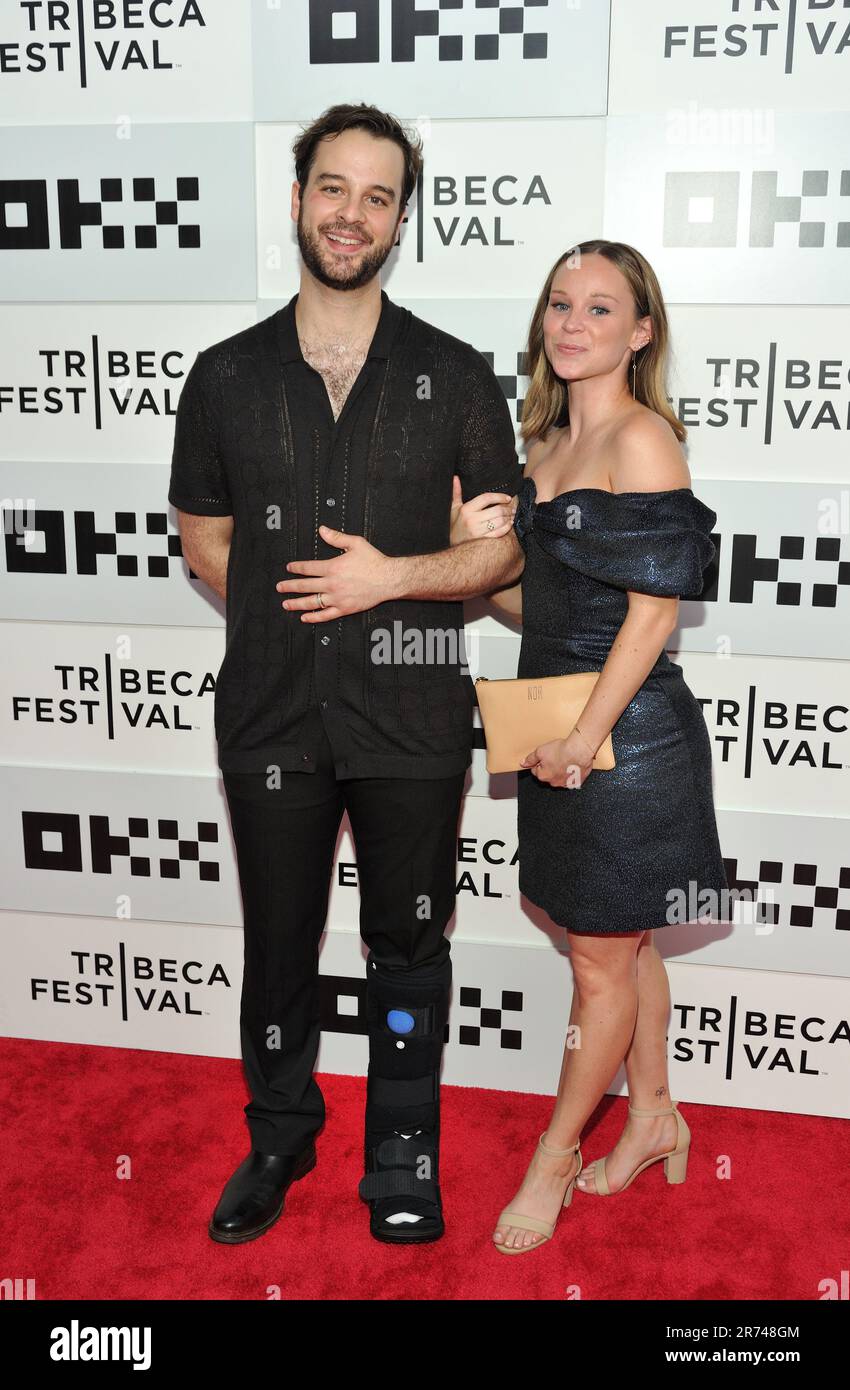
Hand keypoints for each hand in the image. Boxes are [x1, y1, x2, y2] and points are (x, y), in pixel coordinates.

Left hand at [275, 525, 392, 622]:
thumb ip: (336, 537)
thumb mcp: (355, 543)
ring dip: (296, 603)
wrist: (388, 579)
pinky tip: (304, 617)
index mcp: (332, 567)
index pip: (308, 568)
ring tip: (286, 604)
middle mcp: (332, 584)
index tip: (289, 568)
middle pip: (304, 586)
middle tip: (279, 587)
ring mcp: (337, 598)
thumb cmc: (374, 561)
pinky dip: (313, 617)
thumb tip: (322, 530)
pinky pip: (325, 615)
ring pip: (311, 602)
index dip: (296, 568)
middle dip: (289, 586)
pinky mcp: (344, 608)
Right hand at [449, 474, 516, 545]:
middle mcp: (472, 520)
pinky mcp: (482, 541)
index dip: (499, 496)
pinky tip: (509, 524)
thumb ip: (456, 492)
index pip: (486, 498)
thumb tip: (455, 478)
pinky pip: (499, 533)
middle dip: (507, 508)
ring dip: (509, 517)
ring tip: (512, 515)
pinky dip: (507, 528)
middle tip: (512, 507)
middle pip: (496, 510)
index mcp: (466, 509)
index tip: (507, 498)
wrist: (450, 543)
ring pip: (499, 521)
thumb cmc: (453, 524)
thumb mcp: (453, 507)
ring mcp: (477, 531)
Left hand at [520, 732, 594, 787]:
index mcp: (543, 776)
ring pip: (560, 777)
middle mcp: (554, 782)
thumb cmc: (562, 751)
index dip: (540, 762)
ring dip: (561, 771)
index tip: (546, 756)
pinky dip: (571, 773)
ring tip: (565, 760)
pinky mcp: (576, 782)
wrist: (579, 750)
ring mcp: (566, 783)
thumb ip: (530, 759)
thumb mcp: (540, 751)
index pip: (536, 770)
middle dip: (550, 767)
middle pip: (548, 775)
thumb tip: (522, 763)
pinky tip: (573, 765)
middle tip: (556, 756)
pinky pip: (572, 778)